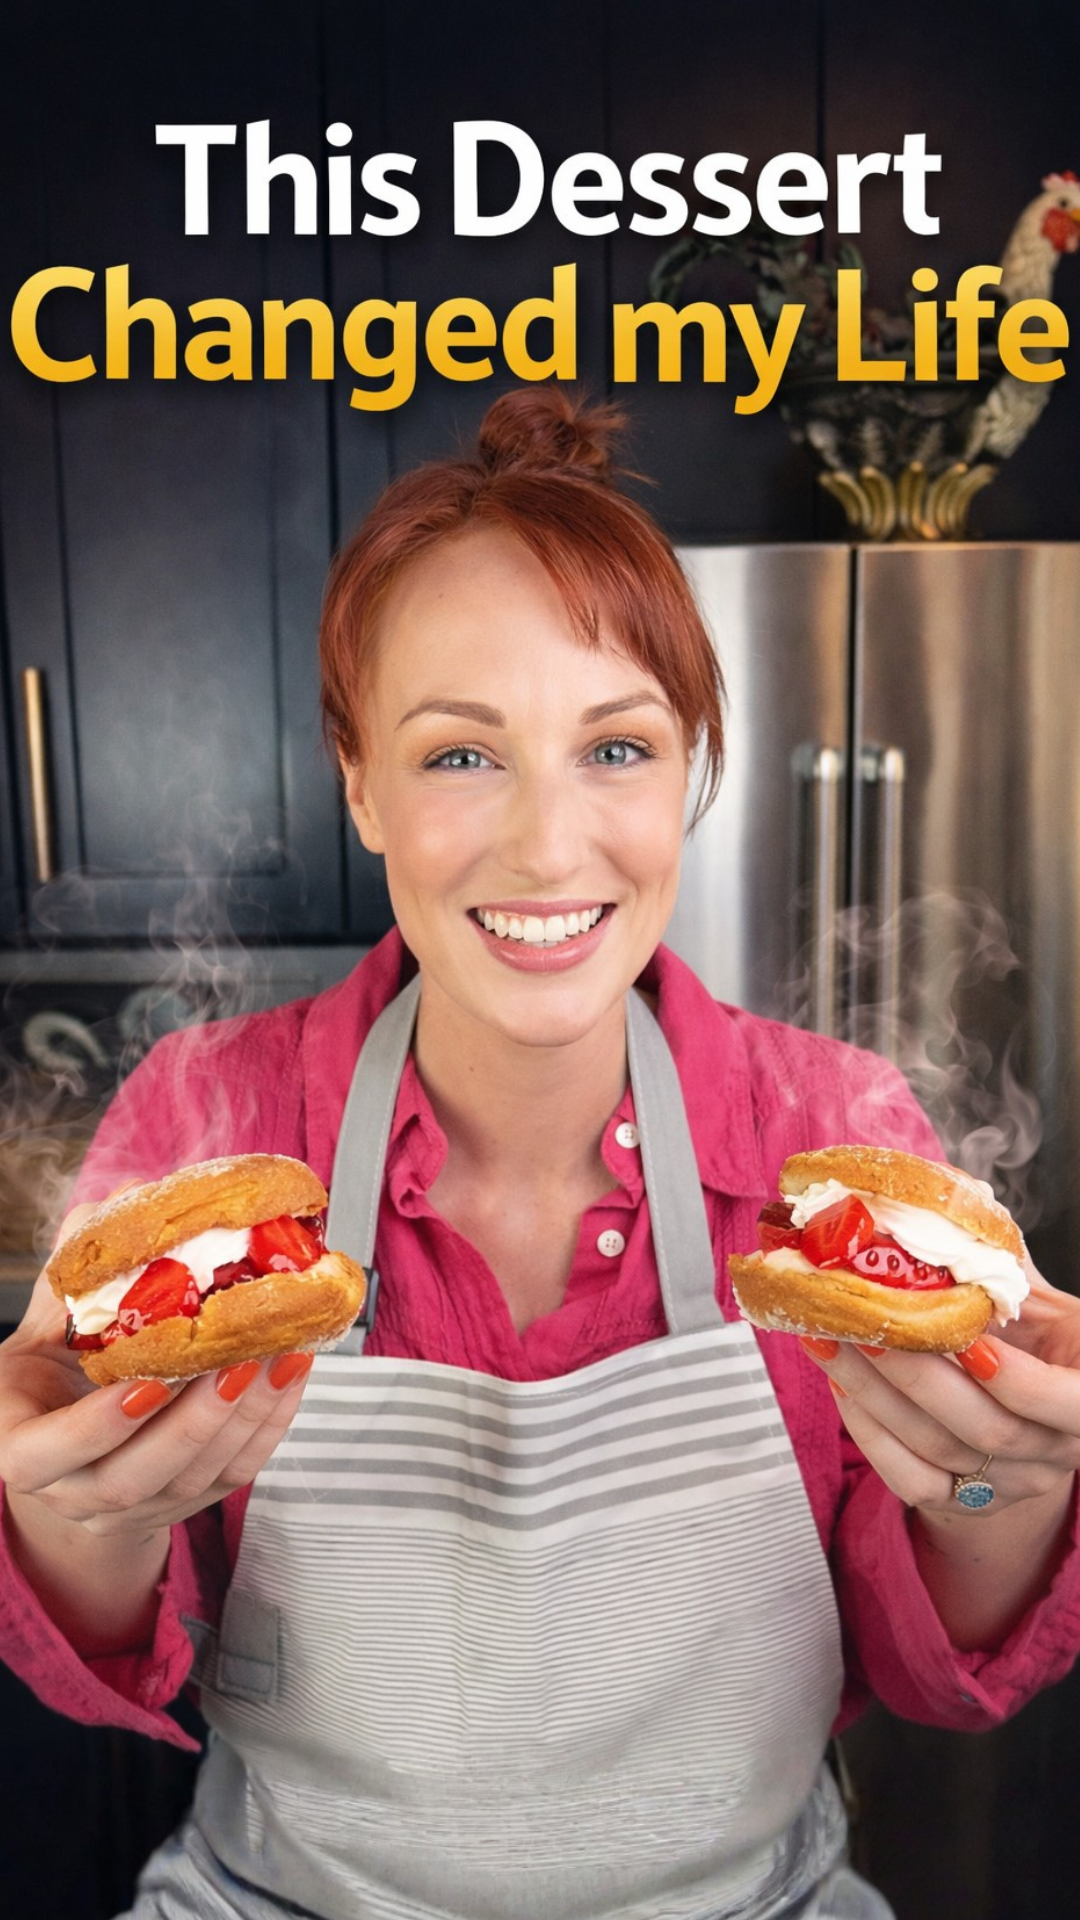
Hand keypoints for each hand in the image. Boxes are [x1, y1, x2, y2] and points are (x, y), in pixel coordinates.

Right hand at [0, 1197, 314, 1541]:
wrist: (75, 1431)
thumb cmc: (57, 1365)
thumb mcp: (49, 1320)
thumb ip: (81, 1268)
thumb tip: (130, 1195)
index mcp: (21, 1445)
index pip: (42, 1456)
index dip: (91, 1428)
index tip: (142, 1382)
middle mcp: (73, 1491)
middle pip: (130, 1479)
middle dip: (190, 1422)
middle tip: (235, 1362)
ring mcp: (130, 1509)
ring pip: (190, 1481)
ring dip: (240, 1418)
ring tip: (276, 1356)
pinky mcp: (186, 1503)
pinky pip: (233, 1474)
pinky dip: (268, 1424)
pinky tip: (289, 1374)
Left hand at [799, 1254, 1079, 1646]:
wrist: (1034, 1417)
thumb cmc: (1041, 1345)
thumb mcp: (1046, 1307)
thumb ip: (1009, 1275)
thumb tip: (950, 1207)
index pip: (1067, 1406)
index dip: (1020, 1381)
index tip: (969, 1342)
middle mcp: (1054, 1452)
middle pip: (987, 1429)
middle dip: (920, 1376)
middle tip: (866, 1326)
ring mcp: (1009, 1485)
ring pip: (938, 1450)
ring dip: (876, 1393)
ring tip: (831, 1340)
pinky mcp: (962, 1501)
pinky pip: (910, 1479)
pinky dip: (869, 1432)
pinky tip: (840, 1383)